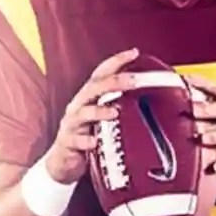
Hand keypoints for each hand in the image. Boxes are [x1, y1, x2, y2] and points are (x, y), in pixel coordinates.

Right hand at [43, 48, 140, 183]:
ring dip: (99, 111)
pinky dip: (87, 141)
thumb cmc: (89, 136)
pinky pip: (77, 140)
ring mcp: (72, 123)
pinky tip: (95, 142)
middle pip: (94, 88)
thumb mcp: (103, 119)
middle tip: (135, 80)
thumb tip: (152, 101)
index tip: (134, 52)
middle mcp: (79, 105)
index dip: (116, 61)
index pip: (102, 73)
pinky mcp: (68, 142)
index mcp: (89, 97)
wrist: (63, 162)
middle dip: (114, 82)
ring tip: (115, 112)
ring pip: (84, 112)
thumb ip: (120, 108)